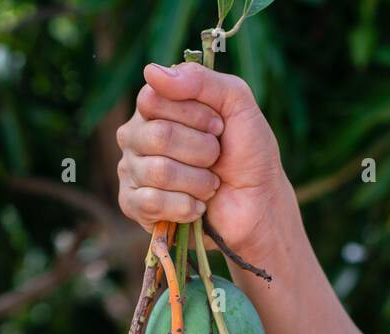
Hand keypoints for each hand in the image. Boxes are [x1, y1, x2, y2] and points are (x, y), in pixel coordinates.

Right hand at [116, 61, 292, 259]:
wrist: (257, 203)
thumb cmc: (247, 151)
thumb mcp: (236, 102)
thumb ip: (201, 80)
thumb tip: (150, 71)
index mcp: (155, 107)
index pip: (153, 99)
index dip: (194, 114)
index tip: (218, 126)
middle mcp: (137, 136)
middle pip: (158, 136)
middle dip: (201, 150)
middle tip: (216, 157)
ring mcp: (132, 171)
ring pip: (159, 172)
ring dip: (199, 181)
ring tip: (210, 184)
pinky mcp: (134, 206)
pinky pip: (151, 202)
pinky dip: (186, 206)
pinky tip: (197, 206)